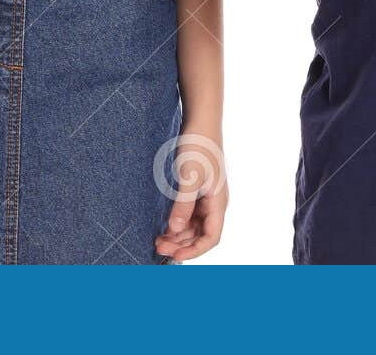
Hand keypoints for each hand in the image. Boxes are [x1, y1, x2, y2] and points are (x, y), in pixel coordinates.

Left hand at [155, 127, 226, 261]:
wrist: (201, 120)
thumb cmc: (199, 145)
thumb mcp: (189, 177)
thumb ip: (183, 205)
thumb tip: (175, 230)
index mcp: (218, 202)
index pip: (211, 237)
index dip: (194, 251)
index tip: (174, 256)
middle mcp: (215, 202)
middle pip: (201, 234)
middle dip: (181, 243)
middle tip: (157, 245)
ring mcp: (207, 196)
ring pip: (195, 225)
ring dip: (179, 234)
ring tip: (158, 237)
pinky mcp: (199, 188)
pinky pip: (190, 213)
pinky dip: (179, 221)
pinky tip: (165, 224)